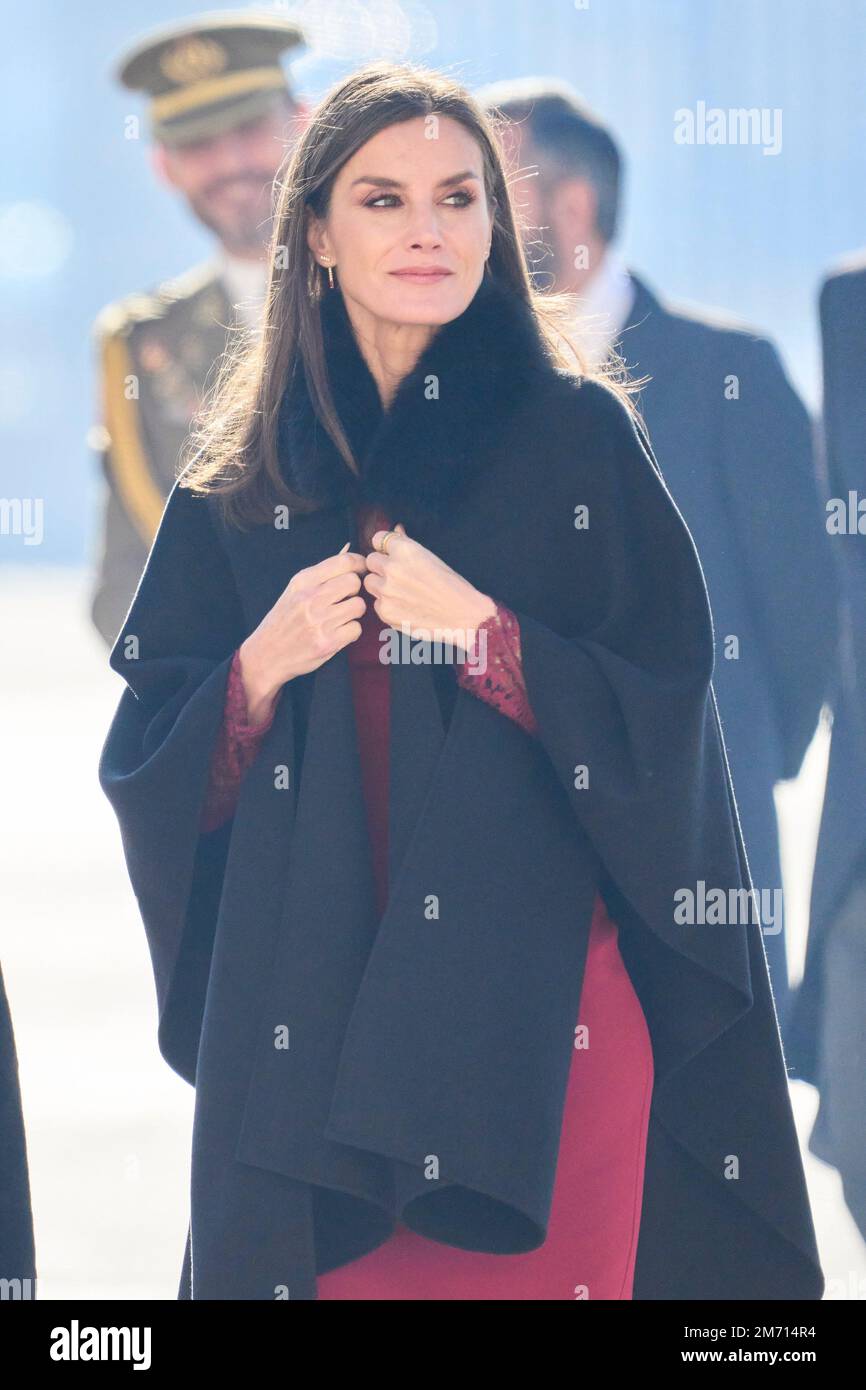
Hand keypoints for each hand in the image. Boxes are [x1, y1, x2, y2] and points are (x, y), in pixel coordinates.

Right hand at [239, 543, 367, 714]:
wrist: (267, 653)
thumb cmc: (284, 619)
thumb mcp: (295, 591)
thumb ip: (321, 575)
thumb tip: (350, 553)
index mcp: (303, 581)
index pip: (344, 562)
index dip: (359, 564)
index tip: (361, 570)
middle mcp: (311, 598)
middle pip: (355, 582)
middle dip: (355, 590)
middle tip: (345, 598)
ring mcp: (319, 621)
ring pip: (359, 606)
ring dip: (354, 612)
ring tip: (340, 617)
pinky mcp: (327, 642)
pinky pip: (356, 629)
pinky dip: (351, 631)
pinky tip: (338, 632)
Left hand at [363, 522, 495, 649]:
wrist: (464, 617)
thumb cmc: (453, 586)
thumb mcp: (432, 558)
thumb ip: (407, 544)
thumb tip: (396, 530)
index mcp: (405, 550)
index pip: (378, 539)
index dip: (385, 547)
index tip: (391, 553)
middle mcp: (392, 568)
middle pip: (371, 560)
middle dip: (381, 566)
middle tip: (399, 576)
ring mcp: (386, 591)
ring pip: (370, 582)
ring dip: (380, 585)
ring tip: (402, 592)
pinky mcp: (385, 611)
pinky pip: (376, 603)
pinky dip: (386, 604)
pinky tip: (406, 607)